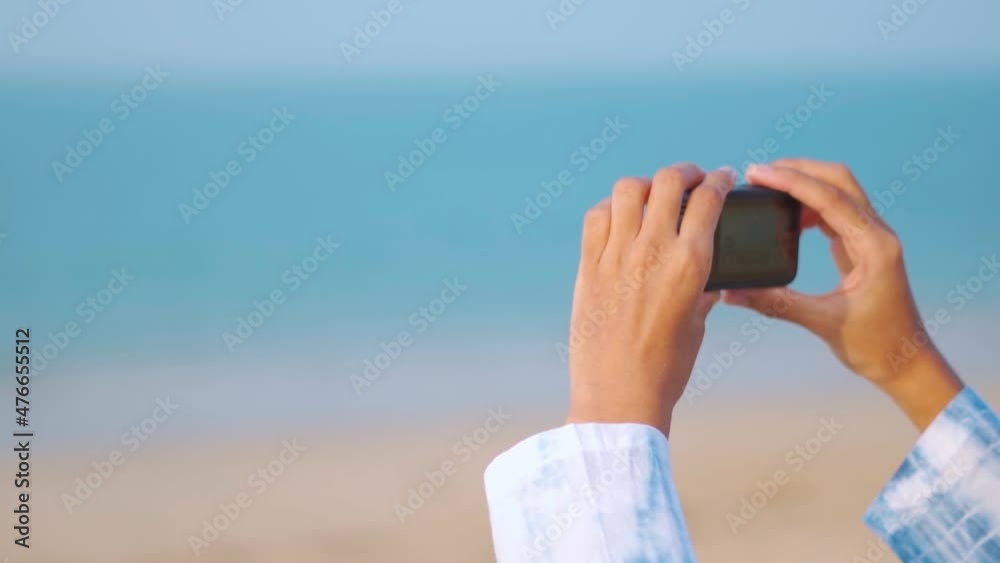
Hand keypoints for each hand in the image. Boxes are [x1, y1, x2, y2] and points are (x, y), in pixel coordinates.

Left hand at [565, 164, 736, 436]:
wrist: (618, 397)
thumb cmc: (666, 369)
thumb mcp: (697, 325)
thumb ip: (704, 292)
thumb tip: (712, 281)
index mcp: (690, 264)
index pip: (708, 199)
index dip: (719, 180)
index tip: (723, 177)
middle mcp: (652, 251)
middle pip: (668, 182)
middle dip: (685, 172)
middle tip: (690, 178)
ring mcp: (615, 256)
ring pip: (628, 190)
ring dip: (646, 184)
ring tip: (653, 194)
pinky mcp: (588, 268)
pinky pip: (596, 218)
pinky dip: (610, 209)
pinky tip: (618, 218)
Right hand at [723, 159, 962, 429]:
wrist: (905, 363)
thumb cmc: (874, 345)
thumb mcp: (821, 322)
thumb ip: (775, 303)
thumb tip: (731, 293)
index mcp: (873, 246)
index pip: (829, 198)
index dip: (791, 181)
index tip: (758, 173)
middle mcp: (877, 234)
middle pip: (838, 180)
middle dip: (799, 170)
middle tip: (759, 172)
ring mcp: (872, 238)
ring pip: (839, 192)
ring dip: (804, 183)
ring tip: (767, 188)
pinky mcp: (863, 247)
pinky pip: (836, 212)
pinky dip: (810, 205)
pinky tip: (787, 215)